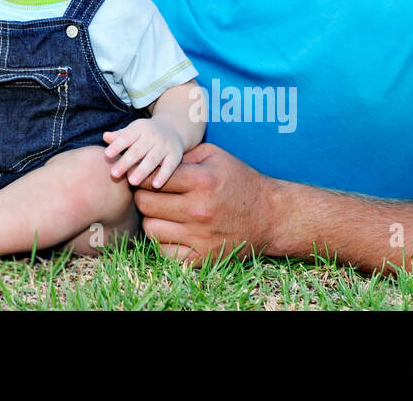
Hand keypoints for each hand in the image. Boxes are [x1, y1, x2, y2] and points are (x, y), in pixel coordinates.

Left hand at [103, 118, 184, 187]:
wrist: (173, 128)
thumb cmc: (145, 133)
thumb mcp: (133, 130)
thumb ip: (119, 136)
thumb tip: (105, 137)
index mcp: (140, 128)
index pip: (126, 137)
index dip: (117, 145)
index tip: (107, 155)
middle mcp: (153, 136)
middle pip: (138, 150)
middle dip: (126, 162)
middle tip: (114, 174)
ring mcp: (165, 145)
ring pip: (153, 159)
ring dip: (142, 171)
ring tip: (132, 182)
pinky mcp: (175, 155)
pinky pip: (169, 166)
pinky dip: (163, 176)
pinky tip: (155, 186)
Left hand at [134, 142, 278, 263]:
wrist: (271, 216)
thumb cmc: (238, 180)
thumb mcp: (213, 155)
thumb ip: (179, 155)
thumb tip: (147, 160)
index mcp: (201, 181)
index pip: (151, 178)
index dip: (142, 175)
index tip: (144, 176)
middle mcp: (199, 210)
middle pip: (145, 203)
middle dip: (143, 195)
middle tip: (151, 193)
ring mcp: (200, 237)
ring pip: (150, 229)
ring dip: (152, 219)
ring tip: (163, 211)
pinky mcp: (203, 258)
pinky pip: (164, 252)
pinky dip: (163, 241)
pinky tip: (172, 230)